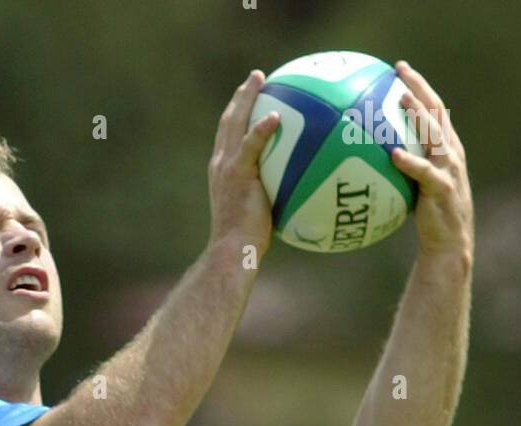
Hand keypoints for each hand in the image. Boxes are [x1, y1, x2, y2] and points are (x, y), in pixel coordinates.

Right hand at [207, 71, 278, 258]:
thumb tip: (300, 195)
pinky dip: (261, 129)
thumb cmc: (247, 245)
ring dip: (246, 98)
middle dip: (241, 97)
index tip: (248, 98)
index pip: (228, 137)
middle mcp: (220, 165)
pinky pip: (251, 145)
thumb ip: (273, 198)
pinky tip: (276, 115)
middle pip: (229, 122)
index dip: (237, 115)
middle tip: (255, 78)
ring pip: (234, 124)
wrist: (232, 251)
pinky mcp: (237, 174)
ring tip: (260, 79)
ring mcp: (227, 168)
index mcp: (223, 173)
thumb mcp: (259, 217)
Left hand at [391, 60, 473, 261]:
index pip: (434, 108)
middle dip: (419, 87)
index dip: (419, 86)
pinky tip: (393, 154)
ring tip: (401, 99)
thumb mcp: (413, 185)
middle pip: (437, 111)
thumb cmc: (427, 215)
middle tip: (400, 70)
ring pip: (435, 134)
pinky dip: (410, 162)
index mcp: (445, 147)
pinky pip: (425, 172)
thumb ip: (400, 166)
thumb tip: (365, 156)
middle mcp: (450, 152)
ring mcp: (449, 169)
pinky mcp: (442, 189)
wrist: (448, 243)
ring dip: (418, 115)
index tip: (400, 69)